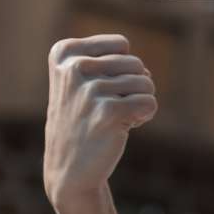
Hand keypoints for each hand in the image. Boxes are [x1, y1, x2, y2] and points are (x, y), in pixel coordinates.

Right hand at [43, 34, 156, 211]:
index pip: (121, 45)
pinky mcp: (109, 112)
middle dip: (132, 87)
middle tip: (105, 108)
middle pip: (136, 63)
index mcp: (64, 53)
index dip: (121, 68)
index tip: (97, 86)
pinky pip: (150, 103)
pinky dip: (144, 116)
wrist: (69, 169)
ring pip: (146, 83)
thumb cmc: (83, 119)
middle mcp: (73, 68)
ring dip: (137, 103)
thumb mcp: (81, 80)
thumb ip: (110, 60)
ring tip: (111, 119)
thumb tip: (144, 71)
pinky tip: (120, 128)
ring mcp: (90, 90)